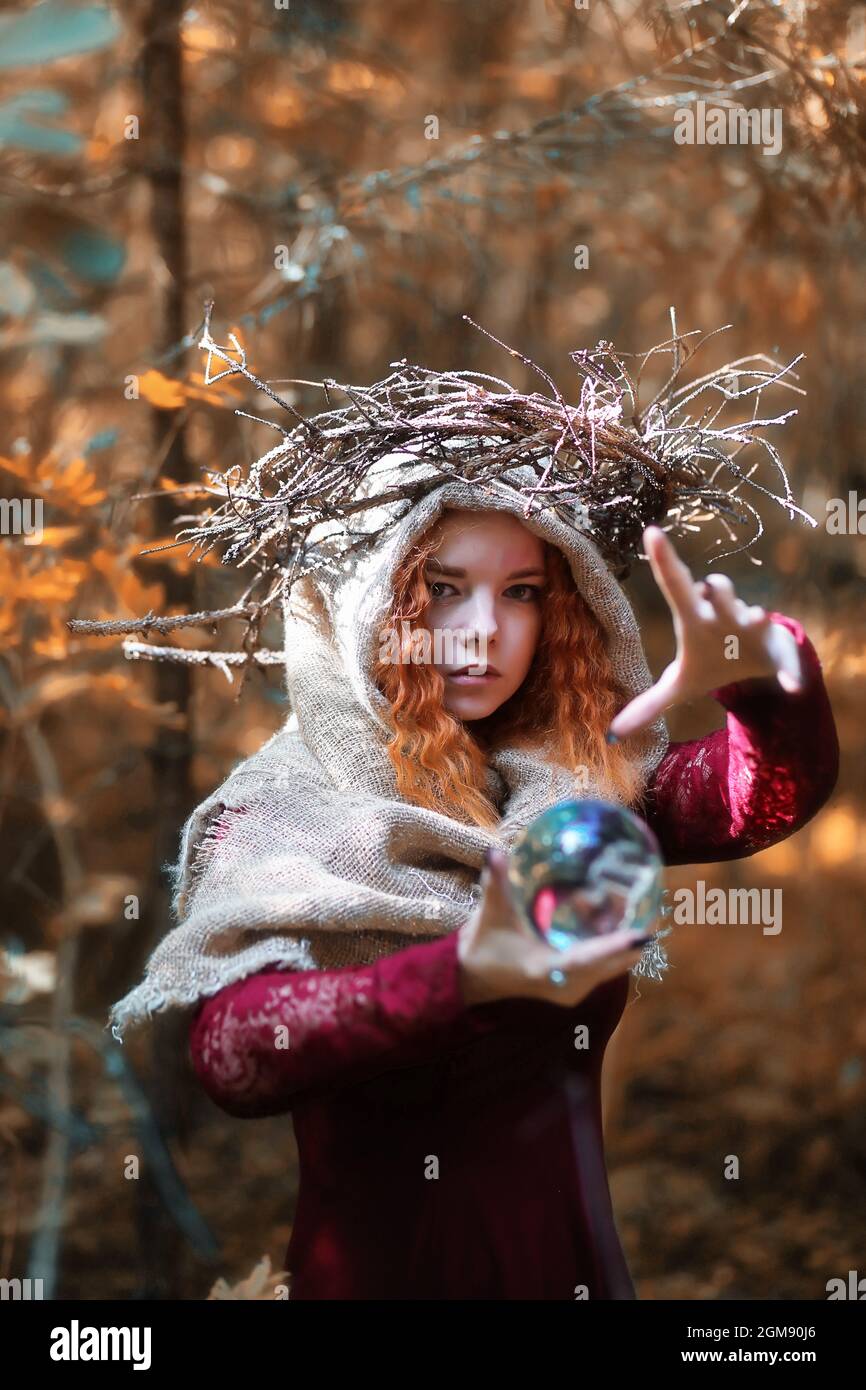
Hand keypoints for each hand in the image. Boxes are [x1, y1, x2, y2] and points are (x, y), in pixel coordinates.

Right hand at [456, 848, 651, 1007]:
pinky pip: (606, 965)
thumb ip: (495, 883)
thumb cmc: (485, 946)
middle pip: (610, 963)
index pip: (584, 960)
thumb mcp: (490, 914)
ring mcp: (573, 989)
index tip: (639, 935)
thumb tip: (495, 852)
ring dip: (629, 941)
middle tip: (657, 907)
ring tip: (648, 908)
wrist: (477, 978)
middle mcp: (565, 985)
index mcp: (544, 969)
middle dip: (634, 938)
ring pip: (613, 965)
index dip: (612, 947)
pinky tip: (627, 921)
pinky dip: (618, 945)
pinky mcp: (577, 986)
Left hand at [607, 526, 803, 740]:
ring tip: (753, 618)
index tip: (651, 531)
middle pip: (719, 592)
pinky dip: (790, 670)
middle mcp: (724, 616)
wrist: (757, 667)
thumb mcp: (679, 687)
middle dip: (717, 587)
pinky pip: (787, 657)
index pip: (675, 585)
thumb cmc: (712, 665)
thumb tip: (611, 735)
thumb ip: (647, 706)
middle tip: (710, 583)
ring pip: (753, 613)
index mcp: (696, 620)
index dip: (664, 560)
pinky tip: (791, 685)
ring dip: (753, 616)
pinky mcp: (779, 649)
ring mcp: (754, 629)